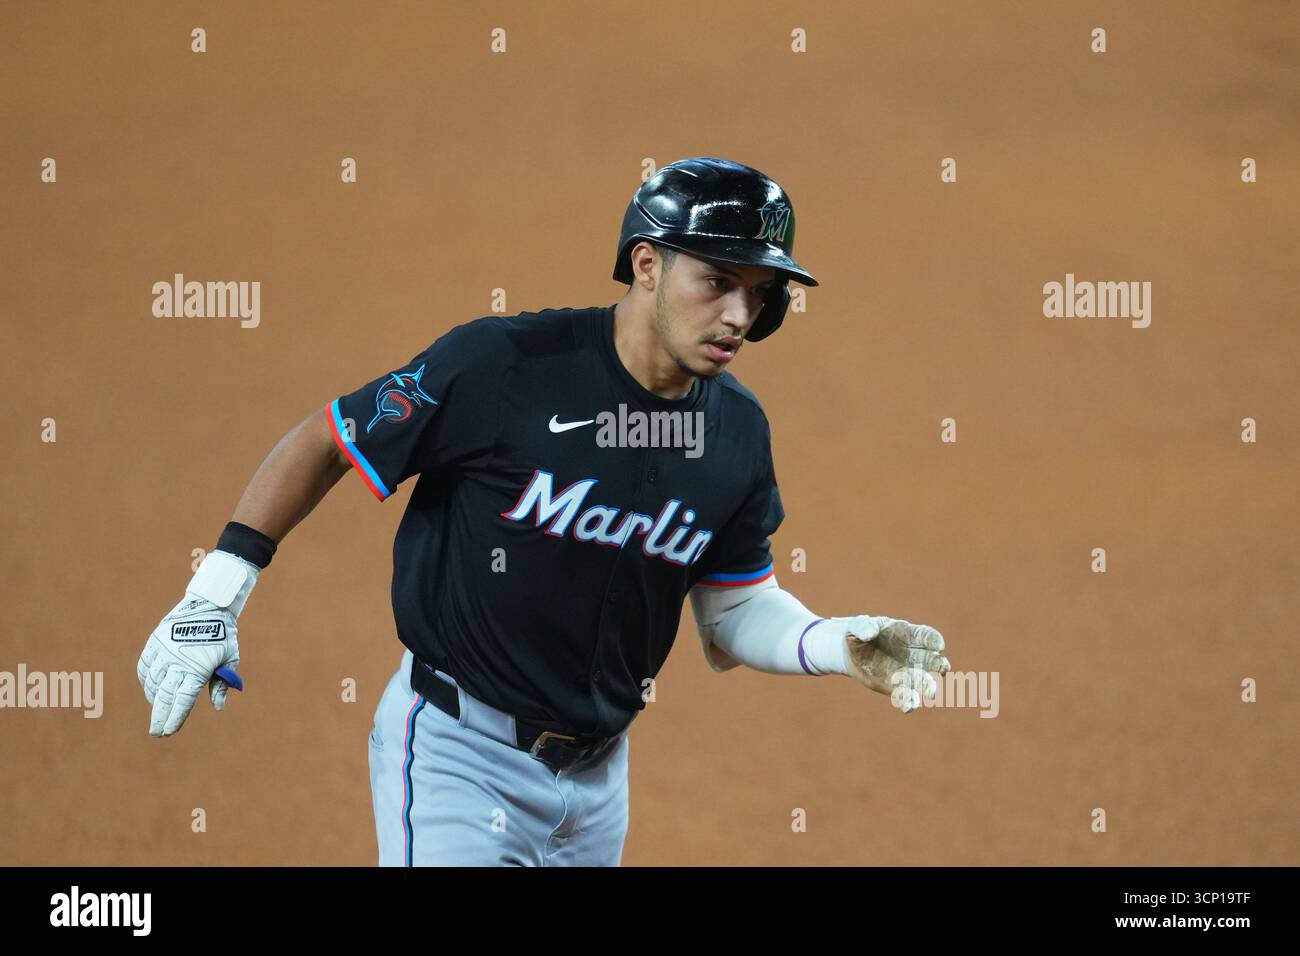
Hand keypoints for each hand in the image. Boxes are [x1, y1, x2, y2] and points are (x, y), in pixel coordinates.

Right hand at [137, 551, 256, 735]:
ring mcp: (164, 651)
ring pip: (153, 683)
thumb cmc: (224, 634)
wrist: (209, 604)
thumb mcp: (230, 658)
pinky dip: (146, 680)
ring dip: (155, 698)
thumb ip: (222, 683)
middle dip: (160, 717)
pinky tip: (151, 688)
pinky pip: (144, 667)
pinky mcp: (155, 642)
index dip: (175, 718)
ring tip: (159, 707)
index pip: (183, 700)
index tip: (168, 732)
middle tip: (157, 732)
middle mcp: (177, 662)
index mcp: (198, 668)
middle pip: (164, 697)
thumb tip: (219, 707)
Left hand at [841, 615, 949, 713]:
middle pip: (931, 660)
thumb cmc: (859, 632)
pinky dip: (909, 702)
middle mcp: (912, 654)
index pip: (926, 636)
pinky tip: (908, 707)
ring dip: (928, 686)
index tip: (938, 644)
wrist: (850, 651)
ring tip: (930, 693)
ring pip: (923, 680)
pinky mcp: (895, 687)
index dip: (933, 640)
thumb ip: (864, 627)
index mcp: (907, 634)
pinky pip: (906, 696)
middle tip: (943, 669)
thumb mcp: (858, 626)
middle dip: (939, 664)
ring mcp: (906, 672)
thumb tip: (870, 634)